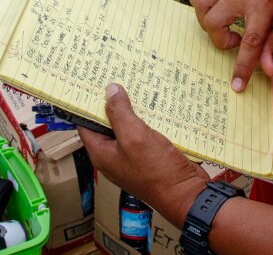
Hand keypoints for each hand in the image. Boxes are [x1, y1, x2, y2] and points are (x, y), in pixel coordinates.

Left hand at [79, 84, 206, 225]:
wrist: (186, 194)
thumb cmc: (157, 171)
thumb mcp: (134, 136)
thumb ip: (119, 113)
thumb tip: (110, 90)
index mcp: (102, 154)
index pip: (86, 124)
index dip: (87, 104)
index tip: (93, 84)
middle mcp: (113, 156)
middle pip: (106, 124)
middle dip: (112, 103)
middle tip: (117, 79)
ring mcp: (132, 157)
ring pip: (127, 127)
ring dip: (132, 110)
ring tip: (135, 87)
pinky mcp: (149, 156)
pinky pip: (143, 134)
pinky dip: (146, 120)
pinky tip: (154, 106)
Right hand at [190, 0, 272, 90]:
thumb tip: (268, 71)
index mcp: (263, 4)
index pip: (250, 42)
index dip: (242, 66)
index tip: (237, 85)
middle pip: (213, 21)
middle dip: (220, 38)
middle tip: (237, 39)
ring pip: (200, 4)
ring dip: (208, 21)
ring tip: (225, 25)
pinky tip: (213, 6)